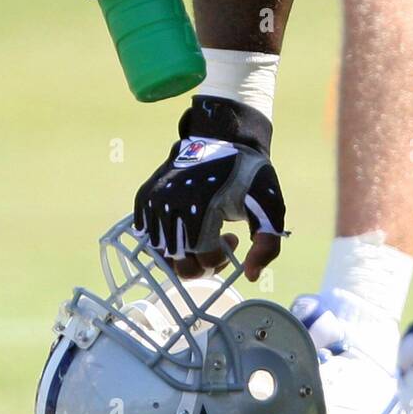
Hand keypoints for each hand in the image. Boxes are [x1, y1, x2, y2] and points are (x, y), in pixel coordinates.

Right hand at [133, 96, 287, 280]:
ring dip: (185, 253)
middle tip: (217, 243)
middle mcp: (170, 206)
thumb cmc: (248, 174)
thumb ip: (267, 244)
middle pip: (180, 263)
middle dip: (203, 262)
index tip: (232, 239)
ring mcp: (153, 202)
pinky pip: (149, 237)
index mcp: (201, 208)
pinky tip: (186, 225)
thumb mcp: (269, 205)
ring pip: (163, 254)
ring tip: (202, 233)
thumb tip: (251, 276)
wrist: (222, 137)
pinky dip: (168, 240)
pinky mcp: (144, 198)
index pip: (203, 259)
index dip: (221, 258)